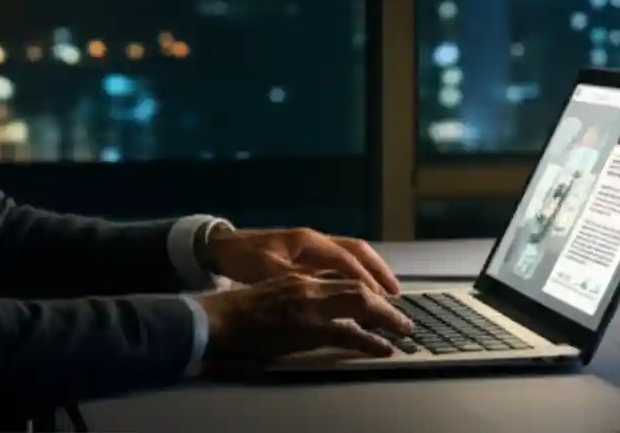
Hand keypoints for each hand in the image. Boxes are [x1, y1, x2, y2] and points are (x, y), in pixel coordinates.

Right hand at [196, 273, 414, 364]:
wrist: (216, 319)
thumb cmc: (241, 308)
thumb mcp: (275, 289)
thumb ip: (301, 290)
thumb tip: (325, 302)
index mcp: (300, 275)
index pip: (346, 271)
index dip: (371, 282)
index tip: (386, 297)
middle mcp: (308, 284)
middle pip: (358, 286)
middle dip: (384, 302)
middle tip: (402, 318)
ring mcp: (308, 305)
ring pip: (359, 304)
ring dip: (385, 318)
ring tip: (401, 331)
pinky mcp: (305, 328)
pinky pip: (346, 334)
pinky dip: (369, 341)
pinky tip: (382, 348)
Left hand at [206, 226, 400, 295]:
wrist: (220, 245)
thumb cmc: (242, 258)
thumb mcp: (266, 270)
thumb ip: (295, 278)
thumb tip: (323, 289)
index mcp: (308, 241)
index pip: (346, 259)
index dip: (365, 278)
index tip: (381, 298)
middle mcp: (315, 239)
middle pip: (358, 250)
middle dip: (379, 270)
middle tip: (396, 293)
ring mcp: (312, 244)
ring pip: (352, 252)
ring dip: (371, 269)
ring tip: (387, 290)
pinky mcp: (307, 252)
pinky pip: (341, 259)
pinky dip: (357, 271)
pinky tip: (362, 286)